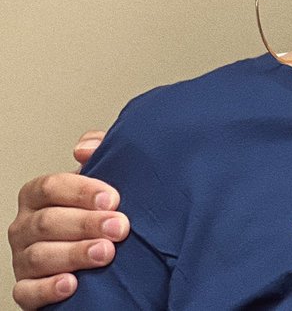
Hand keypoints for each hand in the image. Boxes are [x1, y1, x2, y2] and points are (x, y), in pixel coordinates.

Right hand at [8, 131, 127, 309]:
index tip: (112, 199)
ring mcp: (23, 259)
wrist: (103, 251)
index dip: (81, 191)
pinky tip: (72, 284)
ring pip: (39, 256)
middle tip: (119, 227)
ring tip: (106, 253)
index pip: (50, 187)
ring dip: (75, 254)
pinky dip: (48, 289)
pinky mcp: (27, 290)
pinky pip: (27, 292)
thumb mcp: (105, 175)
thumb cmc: (101, 209)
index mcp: (39, 196)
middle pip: (47, 222)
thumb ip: (99, 151)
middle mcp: (26, 226)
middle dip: (86, 224)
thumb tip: (84, 148)